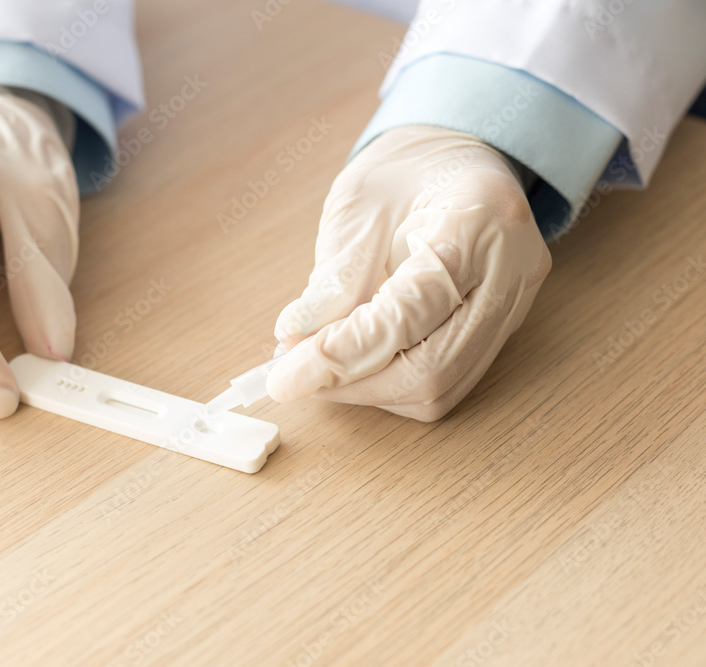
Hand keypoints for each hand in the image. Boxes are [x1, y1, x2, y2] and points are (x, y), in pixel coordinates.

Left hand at [266, 125, 550, 420]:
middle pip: (432, 366)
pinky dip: (389, 384)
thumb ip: (334, 277)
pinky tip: (352, 364)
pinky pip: (446, 381)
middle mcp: (512, 269)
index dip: (343, 354)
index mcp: (480, 217)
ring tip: (317, 366)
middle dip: (352, 383)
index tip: (286, 376)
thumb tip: (296, 341)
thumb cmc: (405, 171)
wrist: (454, 158)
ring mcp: (514, 304)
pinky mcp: (502, 328)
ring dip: (367, 390)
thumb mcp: (356, 206)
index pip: (410, 312)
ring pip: (441, 386)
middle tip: (292, 376)